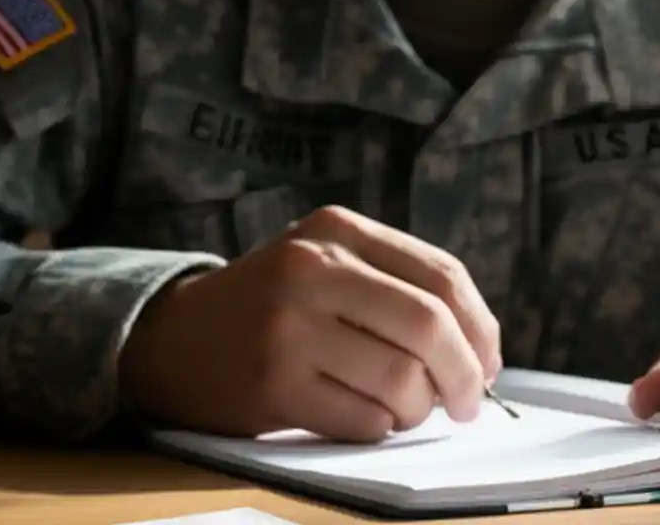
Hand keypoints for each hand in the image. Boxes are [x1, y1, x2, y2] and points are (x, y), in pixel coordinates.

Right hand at [119, 206, 500, 441]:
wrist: (171, 339)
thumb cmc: (271, 307)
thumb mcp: (324, 263)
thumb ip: (396, 285)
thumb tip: (481, 350)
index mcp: (336, 230)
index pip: (441, 275)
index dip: (482, 327)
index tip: (488, 361)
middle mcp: (311, 268)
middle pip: (429, 325)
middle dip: (466, 375)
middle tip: (468, 404)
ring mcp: (289, 326)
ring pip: (401, 380)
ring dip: (418, 409)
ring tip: (403, 409)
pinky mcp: (273, 385)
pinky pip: (364, 421)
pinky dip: (379, 428)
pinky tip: (360, 417)